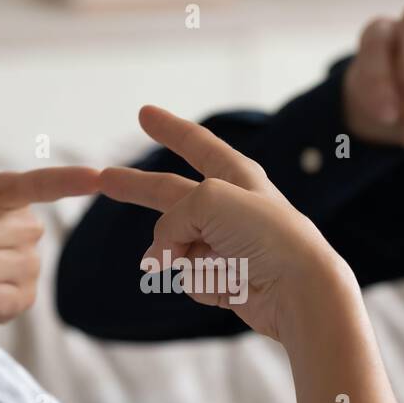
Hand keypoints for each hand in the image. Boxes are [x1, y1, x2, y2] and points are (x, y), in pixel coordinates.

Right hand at [98, 106, 357, 344]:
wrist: (299, 289)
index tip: (144, 113)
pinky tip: (230, 284)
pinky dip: (202, 281)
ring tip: (218, 262)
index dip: (168, 127)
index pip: (196, 143)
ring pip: (175, 245)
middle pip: (169, 192)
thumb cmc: (266, 236)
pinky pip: (190, 276)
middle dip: (137, 188)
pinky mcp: (224, 277)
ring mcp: (224, 243)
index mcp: (235, 177)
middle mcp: (229, 207)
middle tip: (104, 179)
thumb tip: (161, 255)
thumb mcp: (210, 199)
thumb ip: (173, 216)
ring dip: (181, 255)